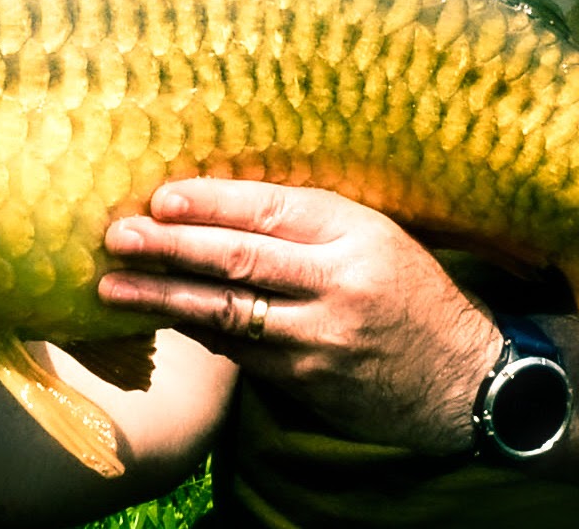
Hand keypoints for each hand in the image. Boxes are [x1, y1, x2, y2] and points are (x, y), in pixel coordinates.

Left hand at [99, 179, 499, 454]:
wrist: (466, 380)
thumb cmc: (412, 294)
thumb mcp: (377, 237)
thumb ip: (310, 221)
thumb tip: (220, 200)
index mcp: (356, 234)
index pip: (270, 209)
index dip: (210, 203)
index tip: (160, 198)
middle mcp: (338, 283)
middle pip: (239, 260)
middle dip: (170, 248)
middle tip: (118, 236)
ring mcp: (320, 338)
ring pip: (228, 312)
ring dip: (163, 298)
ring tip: (113, 287)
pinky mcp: (308, 381)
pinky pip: (238, 351)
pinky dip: (195, 331)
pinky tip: (159, 317)